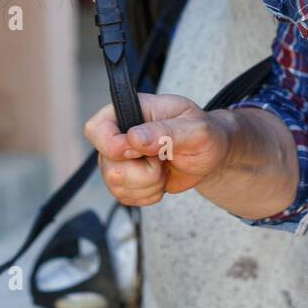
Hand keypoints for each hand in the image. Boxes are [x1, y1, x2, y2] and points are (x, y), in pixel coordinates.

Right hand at [84, 92, 230, 206]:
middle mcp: (121, 134)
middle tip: (163, 158)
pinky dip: (147, 195)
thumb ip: (165, 132)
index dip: (113, 146)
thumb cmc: (204, 134)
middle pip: (106, 163)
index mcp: (132, 110)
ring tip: (164, 168)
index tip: (140, 151)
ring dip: (147, 184)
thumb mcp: (195, 129)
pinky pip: (124, 197)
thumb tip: (133, 138)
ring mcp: (120, 159)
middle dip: (141, 171)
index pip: (96, 128)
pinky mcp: (127, 180)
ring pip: (115, 184)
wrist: (211, 156)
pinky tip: (161, 182)